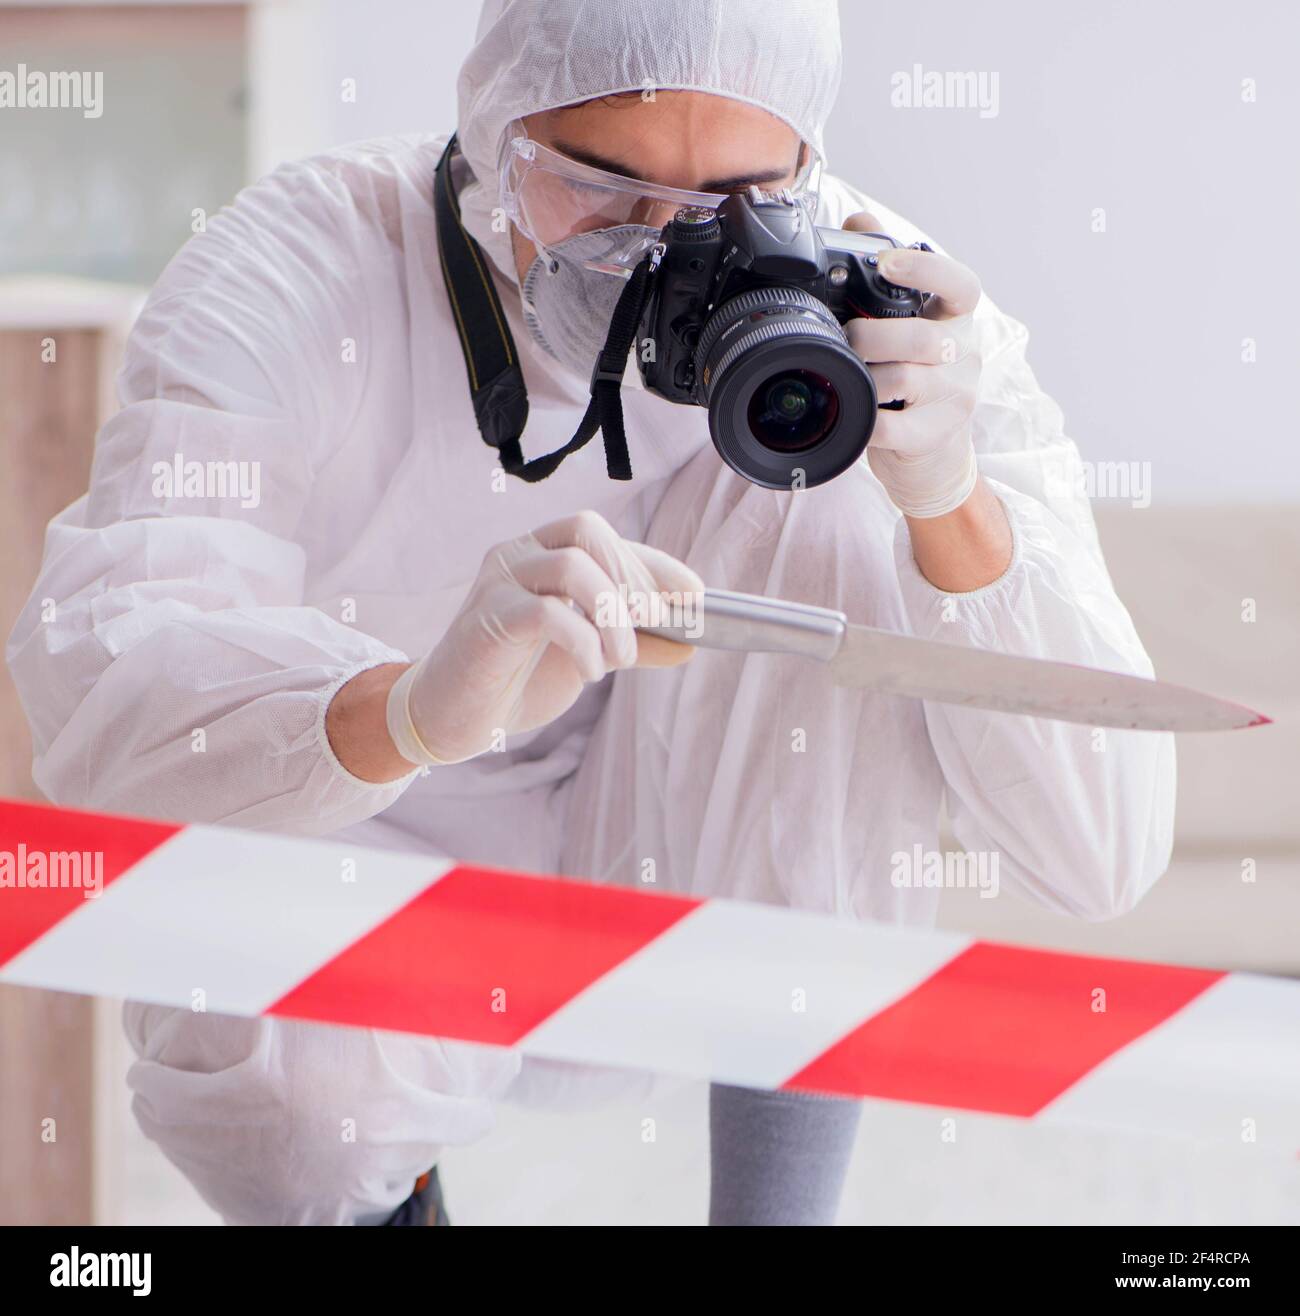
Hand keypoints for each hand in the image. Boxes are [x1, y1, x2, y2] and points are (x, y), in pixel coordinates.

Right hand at [387, 511, 701, 765]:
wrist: (451, 717)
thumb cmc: (514, 680)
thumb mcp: (586, 657)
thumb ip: (633, 645)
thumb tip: (689, 643)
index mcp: (542, 553)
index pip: (607, 538)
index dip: (654, 563)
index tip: (694, 594)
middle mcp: (519, 553)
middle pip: (587, 529)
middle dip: (631, 577)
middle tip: (651, 625)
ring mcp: (499, 581)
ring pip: (572, 565)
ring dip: (612, 615)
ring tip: (617, 659)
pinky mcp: (487, 616)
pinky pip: (549, 612)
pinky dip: (583, 642)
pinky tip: (589, 671)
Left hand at [843, 211, 982, 518]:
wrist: (933, 458)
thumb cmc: (913, 386)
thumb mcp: (906, 330)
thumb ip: (885, 280)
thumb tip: (858, 222)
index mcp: (957, 320)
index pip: (960, 284)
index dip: (925, 269)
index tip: (888, 263)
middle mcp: (965, 354)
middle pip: (921, 337)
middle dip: (873, 336)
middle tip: (849, 341)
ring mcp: (955, 397)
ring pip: (904, 379)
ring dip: (865, 378)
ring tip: (849, 380)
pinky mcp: (935, 436)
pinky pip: (892, 426)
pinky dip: (864, 421)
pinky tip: (853, 416)